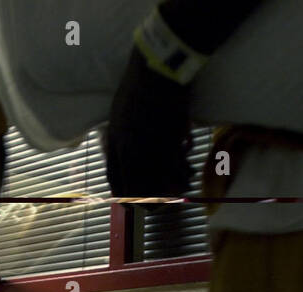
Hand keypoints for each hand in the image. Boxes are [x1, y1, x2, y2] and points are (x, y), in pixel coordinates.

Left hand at [104, 49, 194, 197]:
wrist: (157, 72)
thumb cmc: (137, 85)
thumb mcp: (118, 112)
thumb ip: (120, 134)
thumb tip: (123, 148)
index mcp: (114, 142)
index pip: (113, 178)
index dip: (122, 194)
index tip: (128, 203)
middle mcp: (128, 151)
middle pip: (135, 187)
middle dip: (146, 201)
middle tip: (156, 208)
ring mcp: (149, 149)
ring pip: (158, 182)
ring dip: (169, 191)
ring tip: (179, 192)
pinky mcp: (170, 144)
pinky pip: (176, 169)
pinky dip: (183, 175)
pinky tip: (189, 176)